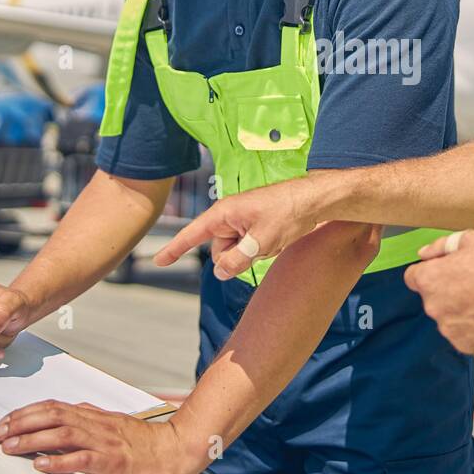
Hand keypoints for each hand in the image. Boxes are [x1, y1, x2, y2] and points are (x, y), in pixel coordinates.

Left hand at [0, 400, 201, 473]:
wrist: (173, 451)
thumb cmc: (144, 443)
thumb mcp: (112, 424)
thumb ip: (89, 419)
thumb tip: (66, 413)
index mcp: (94, 416)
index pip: (53, 406)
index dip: (26, 412)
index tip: (7, 420)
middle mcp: (96, 424)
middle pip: (52, 415)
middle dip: (21, 422)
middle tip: (0, 432)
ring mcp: (103, 441)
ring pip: (61, 433)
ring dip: (32, 439)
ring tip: (11, 446)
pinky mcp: (111, 460)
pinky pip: (81, 458)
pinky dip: (59, 460)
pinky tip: (42, 463)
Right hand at [153, 176, 323, 279]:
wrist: (315, 200)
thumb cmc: (287, 213)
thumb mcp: (260, 242)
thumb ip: (236, 260)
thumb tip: (220, 272)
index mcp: (224, 213)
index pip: (192, 234)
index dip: (174, 249)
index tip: (159, 261)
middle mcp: (230, 216)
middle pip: (219, 250)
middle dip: (235, 257)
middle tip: (261, 247)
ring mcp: (244, 221)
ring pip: (236, 251)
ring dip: (252, 254)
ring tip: (274, 239)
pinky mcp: (257, 225)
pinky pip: (250, 246)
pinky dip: (262, 249)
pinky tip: (279, 240)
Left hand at [405, 230, 473, 353]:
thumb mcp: (472, 241)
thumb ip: (440, 246)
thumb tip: (423, 254)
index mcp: (429, 279)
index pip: (412, 277)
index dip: (429, 271)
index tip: (445, 271)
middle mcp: (432, 307)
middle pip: (431, 297)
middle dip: (446, 290)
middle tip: (473, 283)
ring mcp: (447, 328)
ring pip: (446, 316)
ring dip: (458, 310)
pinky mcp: (463, 344)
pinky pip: (461, 333)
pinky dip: (471, 327)